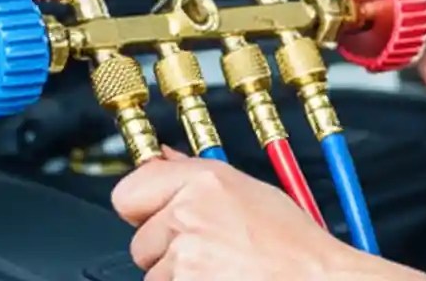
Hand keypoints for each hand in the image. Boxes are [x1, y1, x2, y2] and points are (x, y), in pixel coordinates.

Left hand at [111, 147, 421, 279]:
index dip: (143, 207)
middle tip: (210, 251)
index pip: (129, 190)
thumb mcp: (252, 192)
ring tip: (224, 268)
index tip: (151, 214)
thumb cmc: (296, 246)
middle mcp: (190, 213)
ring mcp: (185, 255)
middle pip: (141, 240)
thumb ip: (198, 175)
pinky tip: (222, 280)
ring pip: (155, 273)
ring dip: (180, 276)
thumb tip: (162, 156)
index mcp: (206, 181)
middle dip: (167, 250)